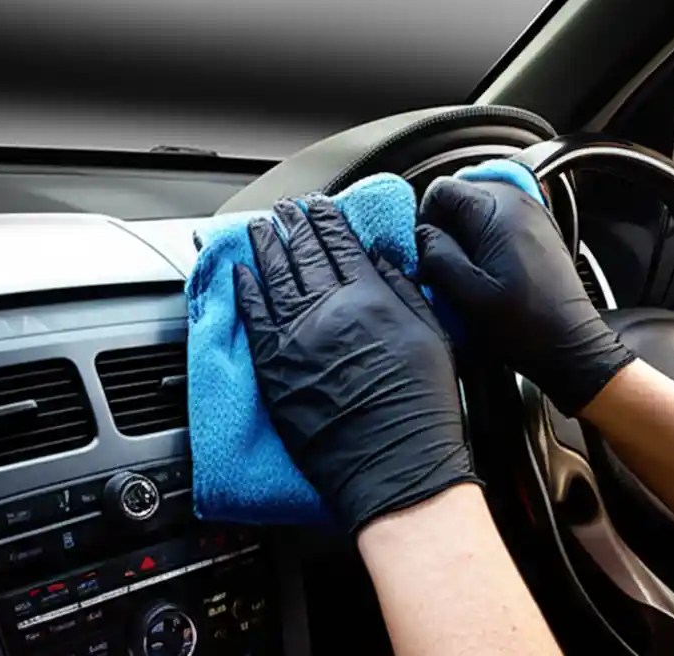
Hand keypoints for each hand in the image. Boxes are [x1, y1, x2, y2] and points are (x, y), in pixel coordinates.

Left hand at [236, 196, 479, 533]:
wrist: (395, 466)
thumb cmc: (421, 408)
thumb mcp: (431, 336)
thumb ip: (403, 291)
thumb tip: (378, 258)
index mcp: (371, 298)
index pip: (341, 244)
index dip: (327, 221)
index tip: (319, 206)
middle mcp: (329, 309)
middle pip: (303, 253)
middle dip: (293, 225)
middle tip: (284, 209)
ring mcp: (296, 337)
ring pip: (273, 276)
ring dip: (265, 246)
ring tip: (261, 227)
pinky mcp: (274, 367)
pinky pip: (253, 316)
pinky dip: (245, 290)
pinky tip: (241, 273)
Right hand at [416, 177, 634, 414]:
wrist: (570, 343)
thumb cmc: (525, 325)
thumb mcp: (467, 295)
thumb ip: (436, 255)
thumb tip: (420, 234)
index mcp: (499, 211)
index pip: (442, 189)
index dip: (426, 218)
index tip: (427, 251)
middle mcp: (519, 202)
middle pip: (461, 192)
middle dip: (445, 224)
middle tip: (445, 261)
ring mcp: (532, 213)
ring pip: (478, 204)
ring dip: (464, 231)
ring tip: (466, 267)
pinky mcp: (538, 229)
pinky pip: (498, 217)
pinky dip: (484, 235)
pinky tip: (485, 266)